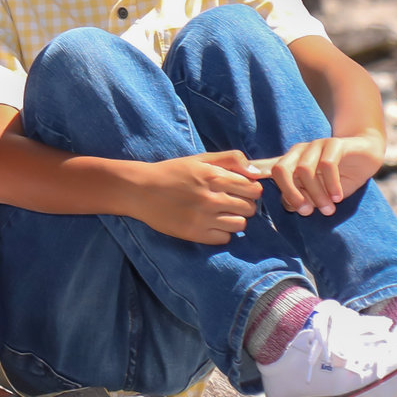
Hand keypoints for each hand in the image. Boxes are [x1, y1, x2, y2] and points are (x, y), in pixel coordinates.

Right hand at [127, 151, 263, 243]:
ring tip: (220, 214)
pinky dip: (221, 232)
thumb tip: (256, 172)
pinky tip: (210, 224)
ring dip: (234, 219)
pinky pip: (225, 238)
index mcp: (214, 176)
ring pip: (240, 225)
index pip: (253, 189)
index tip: (239, 190)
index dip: (250, 190)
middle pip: (249, 208)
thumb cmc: (171, 172)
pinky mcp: (195, 234)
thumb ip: (230, 159)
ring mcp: (203, 218)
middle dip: (243, 204)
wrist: (139, 190)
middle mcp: (211, 198)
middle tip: (229, 202)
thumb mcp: (199, 159)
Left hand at [253, 133, 385, 216]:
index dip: (261, 178)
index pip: (270, 171)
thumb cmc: (338, 176)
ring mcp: (315, 145)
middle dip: (291, 194)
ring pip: (304, 170)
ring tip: (328, 209)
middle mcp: (299, 151)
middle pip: (281, 170)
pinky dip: (331, 184)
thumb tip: (287, 206)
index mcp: (290, 161)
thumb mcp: (318, 190)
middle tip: (307, 212)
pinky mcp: (335, 143)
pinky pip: (328, 164)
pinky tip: (338, 197)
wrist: (366, 155)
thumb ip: (301, 196)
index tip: (261, 193)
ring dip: (316, 194)